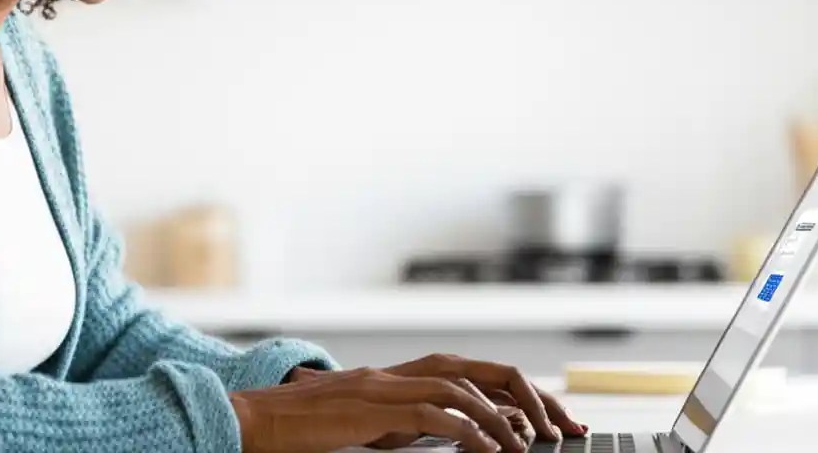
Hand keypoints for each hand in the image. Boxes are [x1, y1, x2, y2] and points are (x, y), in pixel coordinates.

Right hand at [232, 354, 586, 452]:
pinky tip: (488, 451)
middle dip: (528, 397)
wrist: (256, 421)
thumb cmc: (306, 431)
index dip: (518, 393)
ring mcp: (384, 387)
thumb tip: (458, 439)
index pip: (473, 373)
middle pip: (480, 371)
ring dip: (502, 419)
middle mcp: (398, 373)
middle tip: (561, 428)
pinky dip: (467, 432)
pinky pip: (432, 415)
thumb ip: (409, 426)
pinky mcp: (372, 409)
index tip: (552, 421)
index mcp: (400, 376)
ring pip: (462, 390)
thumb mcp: (369, 427)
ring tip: (528, 447)